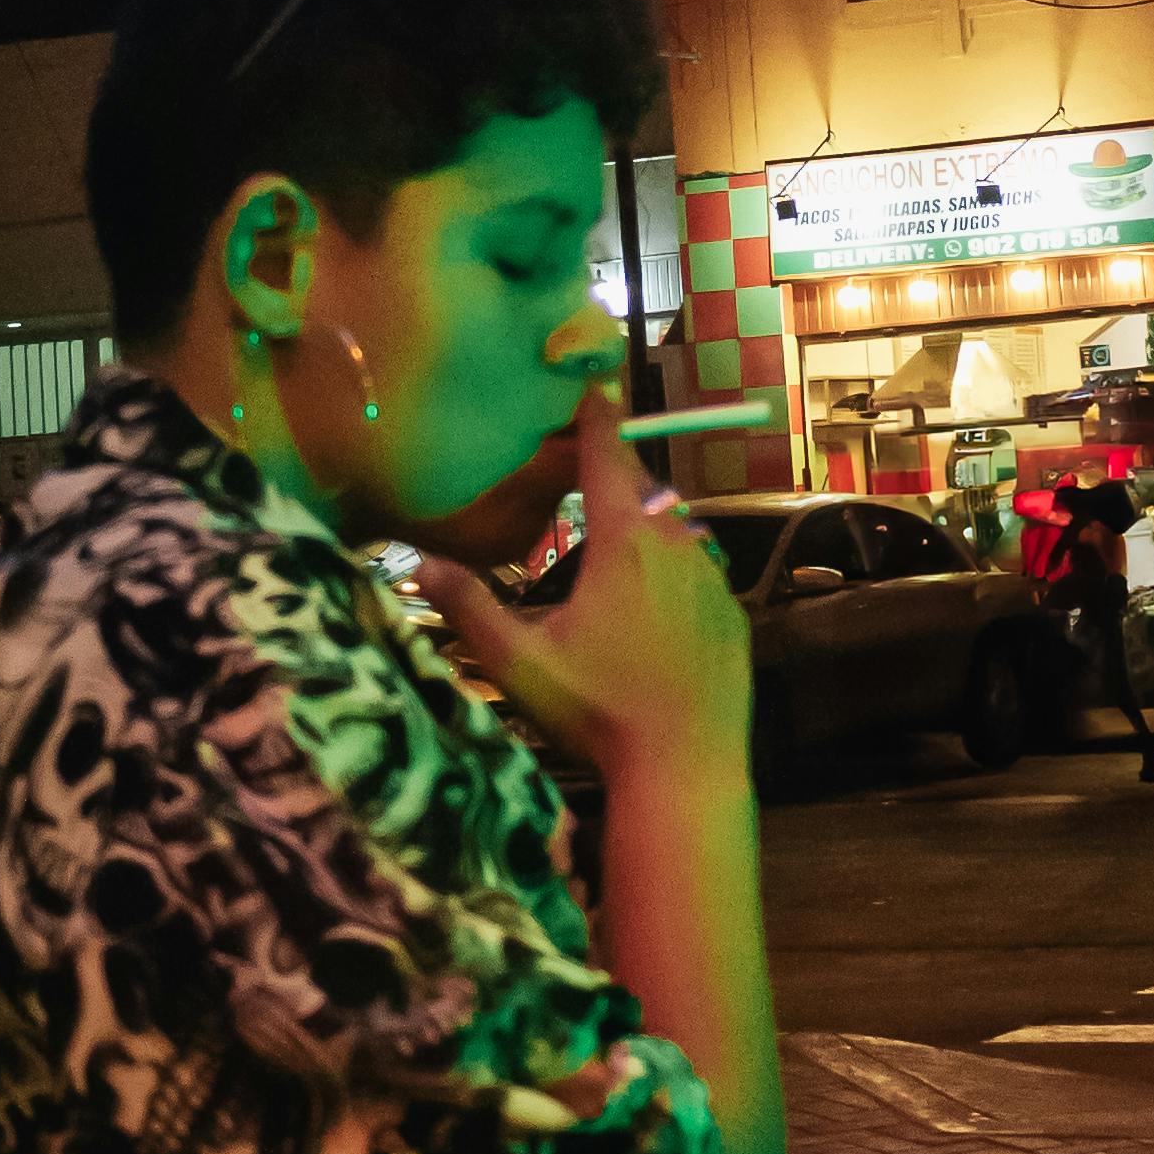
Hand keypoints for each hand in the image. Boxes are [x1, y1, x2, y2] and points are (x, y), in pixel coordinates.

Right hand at [410, 392, 750, 783]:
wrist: (685, 770)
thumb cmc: (596, 713)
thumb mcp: (518, 663)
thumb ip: (468, 608)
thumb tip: (420, 560)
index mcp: (622, 541)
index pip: (606, 454)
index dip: (594, 415)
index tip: (589, 383)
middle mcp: (674, 543)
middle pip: (640, 489)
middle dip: (611, 477)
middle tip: (580, 475)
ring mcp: (711, 578)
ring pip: (673, 531)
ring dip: (642, 530)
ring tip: (608, 551)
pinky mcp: (732, 613)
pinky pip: (698, 574)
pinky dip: (673, 575)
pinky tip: (649, 613)